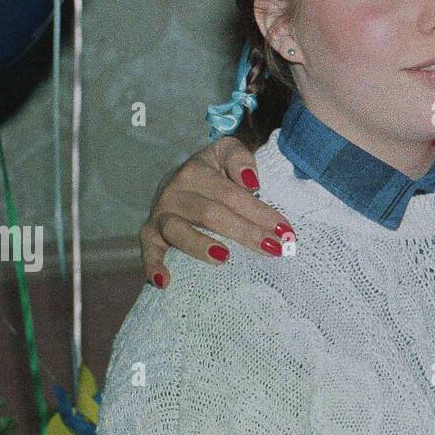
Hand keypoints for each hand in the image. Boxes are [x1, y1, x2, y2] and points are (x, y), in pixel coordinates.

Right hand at [140, 136, 293, 287]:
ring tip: (224, 257)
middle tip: (273, 249)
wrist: (178, 177)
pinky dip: (153, 266)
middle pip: (212, 214)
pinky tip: (165, 281)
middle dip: (246, 233)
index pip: (234, 195)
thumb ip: (240, 159)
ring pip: (178, 231)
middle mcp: (176, 192)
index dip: (261, 213)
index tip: (285, 231)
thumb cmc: (212, 170)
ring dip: (199, 246)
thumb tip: (251, 183)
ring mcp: (162, 214)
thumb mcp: (226, 152)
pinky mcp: (149, 234)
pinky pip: (148, 251)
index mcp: (197, 171)